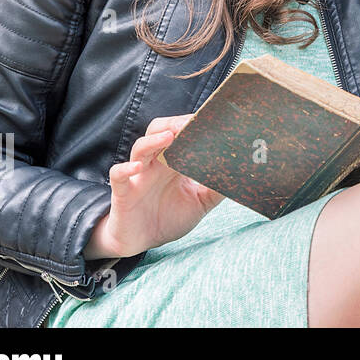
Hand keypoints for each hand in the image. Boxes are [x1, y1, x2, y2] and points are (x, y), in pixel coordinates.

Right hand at [88, 115, 224, 258]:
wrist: (142, 241)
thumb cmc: (169, 217)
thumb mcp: (199, 203)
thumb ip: (216, 189)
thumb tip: (240, 177)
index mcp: (174, 162)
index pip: (181, 133)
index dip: (192, 124)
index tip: (210, 118)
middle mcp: (155, 163)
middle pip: (159, 131)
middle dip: (174, 123)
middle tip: (190, 122)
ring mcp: (138, 175)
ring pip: (140, 148)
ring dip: (154, 140)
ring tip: (170, 136)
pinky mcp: (123, 192)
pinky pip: (118, 175)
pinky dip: (125, 168)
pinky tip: (136, 167)